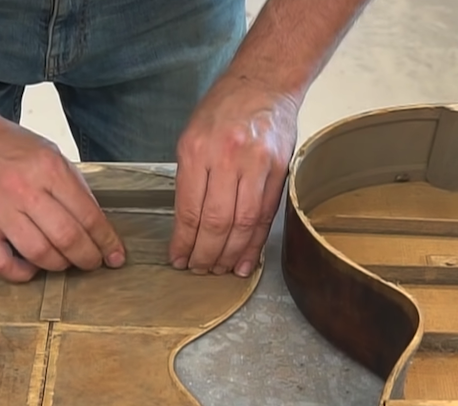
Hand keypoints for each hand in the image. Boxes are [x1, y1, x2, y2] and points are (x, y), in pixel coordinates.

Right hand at [0, 117, 125, 281]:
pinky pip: (1, 263)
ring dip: (59, 265)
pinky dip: (22, 273)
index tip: (114, 255)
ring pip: (38, 253)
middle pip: (66, 238)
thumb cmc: (11, 148)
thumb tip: (98, 227)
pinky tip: (32, 267)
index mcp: (48, 168)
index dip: (106, 241)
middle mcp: (23, 189)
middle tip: (93, 261)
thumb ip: (75, 188)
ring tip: (64, 261)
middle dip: (88, 257)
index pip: (88, 215)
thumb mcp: (52, 155)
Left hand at [170, 75, 298, 276]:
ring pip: (243, 224)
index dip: (184, 242)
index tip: (178, 259)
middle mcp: (227, 158)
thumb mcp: (192, 136)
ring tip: (221, 270)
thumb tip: (188, 226)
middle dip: (206, 254)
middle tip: (199, 270)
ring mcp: (256, 165)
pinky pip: (265, 216)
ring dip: (231, 254)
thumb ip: (190, 178)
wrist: (264, 83)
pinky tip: (246, 260)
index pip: (189, 210)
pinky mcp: (278, 171)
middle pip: (217, 222)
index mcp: (197, 150)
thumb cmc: (224, 109)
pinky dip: (255, 242)